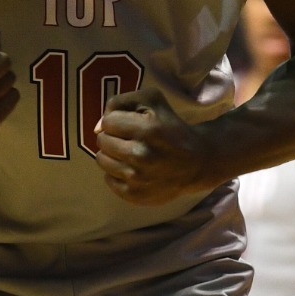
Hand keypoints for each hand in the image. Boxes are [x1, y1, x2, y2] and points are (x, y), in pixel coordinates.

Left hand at [93, 86, 217, 204]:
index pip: (107, 122)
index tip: (129, 124)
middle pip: (102, 141)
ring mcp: (137, 178)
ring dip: (112, 154)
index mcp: (147, 130)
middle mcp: (141, 155)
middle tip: (130, 139)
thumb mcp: (152, 100)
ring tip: (130, 153)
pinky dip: (116, 173)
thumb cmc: (171, 126)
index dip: (116, 121)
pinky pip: (108, 180)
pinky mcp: (135, 195)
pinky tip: (133, 168)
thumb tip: (97, 128)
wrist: (197, 162)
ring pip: (101, 160)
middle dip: (113, 137)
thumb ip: (120, 102)